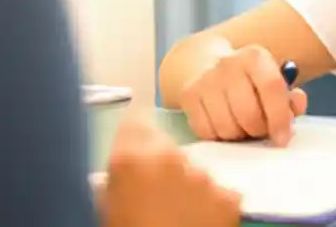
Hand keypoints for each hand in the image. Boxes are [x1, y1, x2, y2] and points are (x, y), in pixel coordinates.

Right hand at [102, 117, 241, 226]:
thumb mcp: (105, 211)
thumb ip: (112, 183)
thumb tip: (117, 175)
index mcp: (131, 159)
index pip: (136, 119)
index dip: (136, 132)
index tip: (136, 143)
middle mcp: (170, 158)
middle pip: (167, 148)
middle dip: (161, 165)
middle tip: (153, 197)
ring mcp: (204, 177)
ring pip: (194, 171)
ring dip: (186, 186)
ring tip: (176, 216)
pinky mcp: (230, 197)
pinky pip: (218, 192)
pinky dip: (211, 205)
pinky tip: (199, 225)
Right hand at [179, 44, 307, 145]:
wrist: (204, 62)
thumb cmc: (246, 79)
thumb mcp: (271, 78)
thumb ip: (290, 97)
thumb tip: (296, 106)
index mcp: (255, 57)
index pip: (272, 88)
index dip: (280, 117)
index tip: (283, 138)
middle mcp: (228, 65)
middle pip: (249, 114)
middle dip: (258, 130)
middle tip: (260, 130)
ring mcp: (205, 80)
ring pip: (227, 128)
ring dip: (238, 135)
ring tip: (241, 125)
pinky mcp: (187, 96)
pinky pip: (206, 132)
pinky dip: (218, 136)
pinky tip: (223, 124)